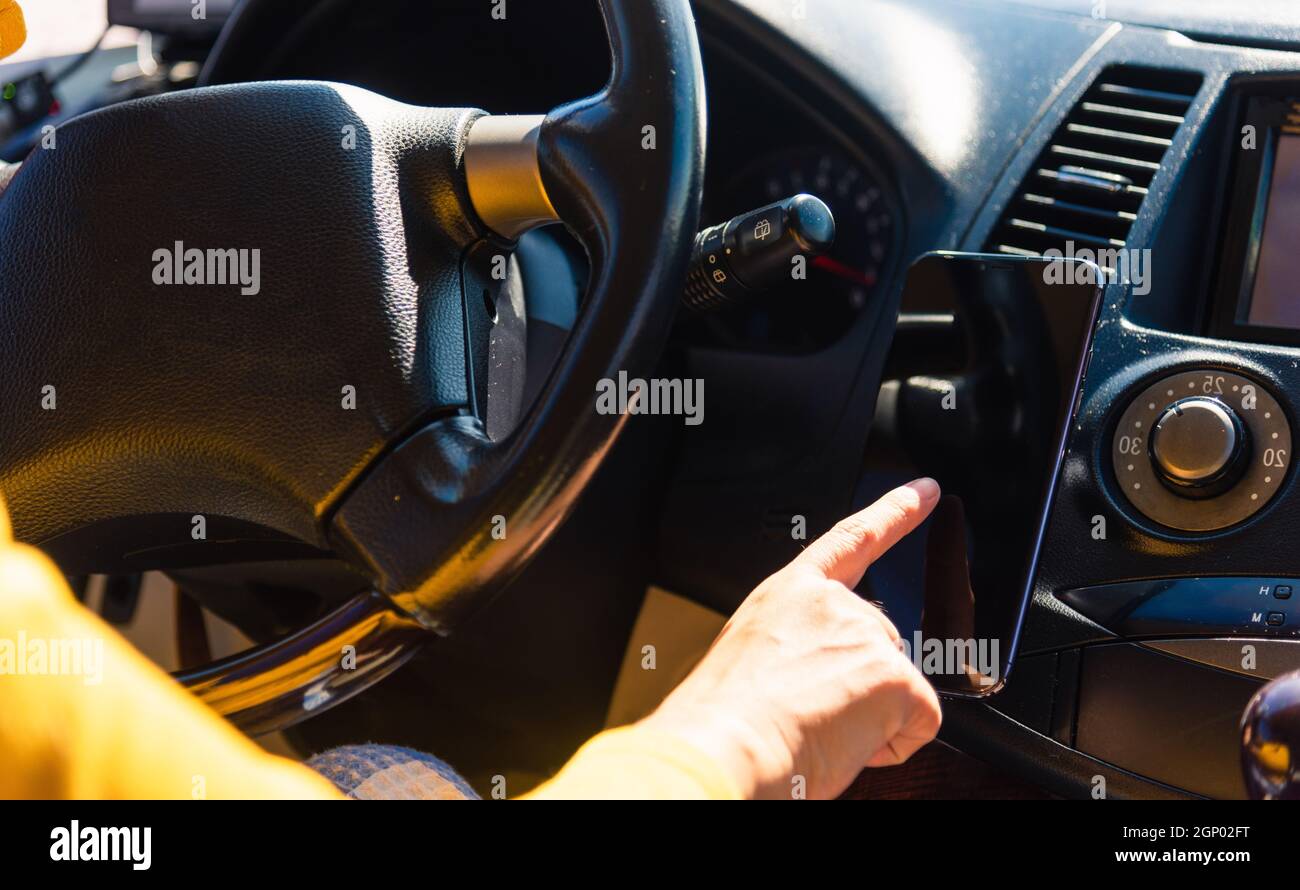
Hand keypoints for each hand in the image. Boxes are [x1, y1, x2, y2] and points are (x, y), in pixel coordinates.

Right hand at [639, 478, 942, 798]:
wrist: (725, 745)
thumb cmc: (723, 719)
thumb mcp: (750, 661)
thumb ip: (794, 649)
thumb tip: (816, 684)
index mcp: (790, 594)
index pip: (851, 541)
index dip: (894, 513)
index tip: (925, 491)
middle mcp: (833, 604)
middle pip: (879, 645)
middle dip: (860, 686)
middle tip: (809, 714)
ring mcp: (868, 635)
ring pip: (895, 689)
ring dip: (867, 720)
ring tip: (814, 729)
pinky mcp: (896, 676)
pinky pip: (920, 722)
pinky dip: (892, 746)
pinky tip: (846, 745)